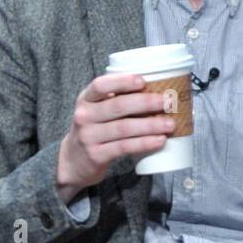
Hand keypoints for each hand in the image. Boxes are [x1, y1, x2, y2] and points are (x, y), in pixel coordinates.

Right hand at [55, 72, 176, 200]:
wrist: (72, 162)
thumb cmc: (93, 130)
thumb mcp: (95, 111)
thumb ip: (115, 100)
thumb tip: (156, 90)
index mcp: (85, 100)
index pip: (100, 85)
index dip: (122, 81)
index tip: (143, 80)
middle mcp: (84, 116)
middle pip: (117, 106)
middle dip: (145, 102)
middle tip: (167, 102)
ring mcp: (89, 136)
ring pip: (124, 128)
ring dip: (150, 125)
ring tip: (170, 124)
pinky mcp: (96, 155)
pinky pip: (124, 147)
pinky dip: (144, 143)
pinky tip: (159, 140)